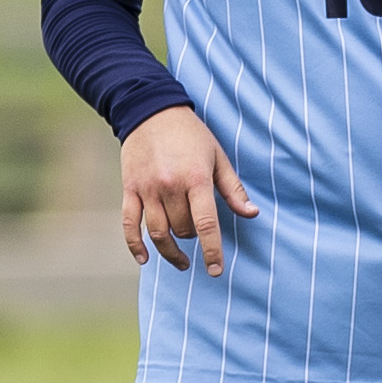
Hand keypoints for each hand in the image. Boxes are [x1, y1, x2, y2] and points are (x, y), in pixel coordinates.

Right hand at [118, 106, 259, 274]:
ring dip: (170, 250)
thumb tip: (252, 213)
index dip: (212, 251)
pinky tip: (145, 259)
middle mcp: (170, 186)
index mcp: (196, 178)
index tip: (216, 270)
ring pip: (158, 232)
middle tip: (196, 231)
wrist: (151, 111)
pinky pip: (129, 224)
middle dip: (192, 236)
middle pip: (182, 229)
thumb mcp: (218, 157)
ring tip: (180, 259)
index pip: (206, 224)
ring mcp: (147, 189)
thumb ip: (233, 189)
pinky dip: (135, 245)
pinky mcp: (130, 189)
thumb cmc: (191, 135)